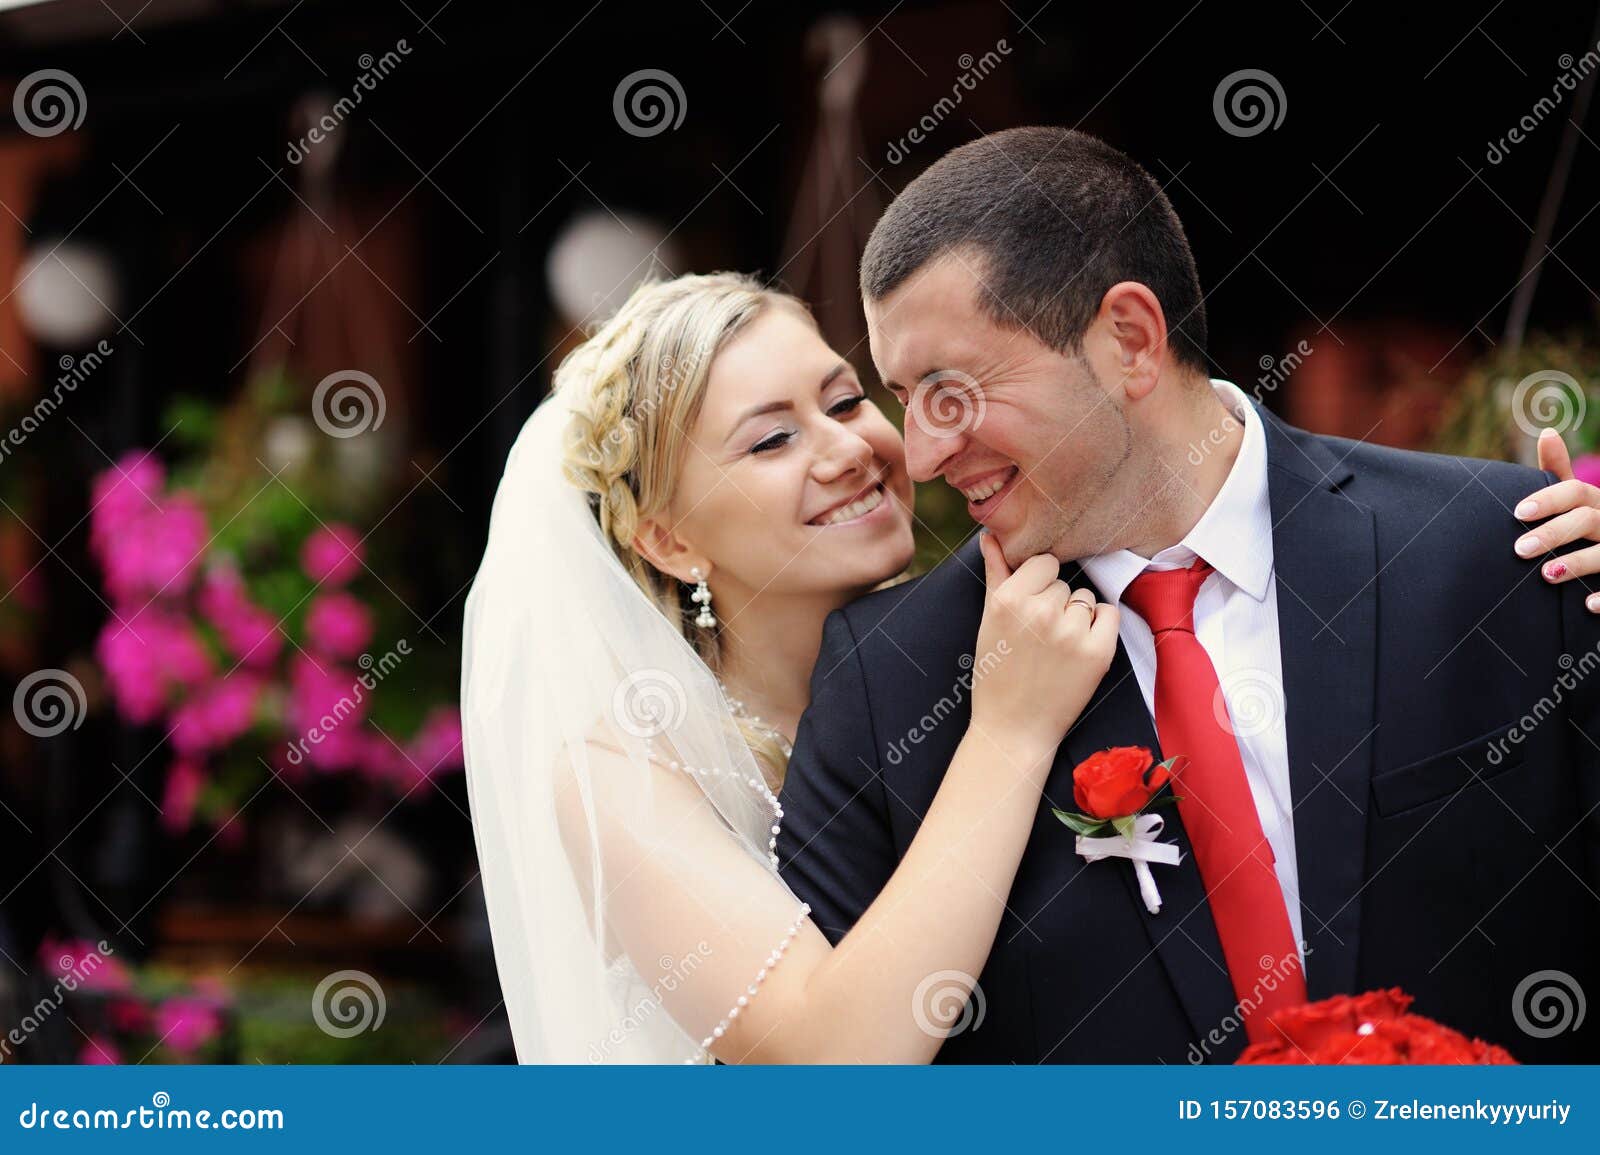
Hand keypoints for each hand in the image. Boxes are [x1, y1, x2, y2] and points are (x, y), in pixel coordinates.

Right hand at [970, 532, 1119, 754]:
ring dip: (1077, 617)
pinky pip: (1109, 614)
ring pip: (1085, 598)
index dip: (1039, 585)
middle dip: (1055, 604)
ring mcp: (1071, 632)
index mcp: (1008, 600)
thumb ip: (995, 572)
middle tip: (1038, 638)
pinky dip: (1100, 627)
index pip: (1043, 563)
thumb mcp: (989, 621)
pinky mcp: (1098, 652)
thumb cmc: (997, 674)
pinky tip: (1080, 648)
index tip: (1030, 610)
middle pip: (1064, 584)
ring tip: (1057, 647)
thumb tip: (991, 536)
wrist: (1014, 728)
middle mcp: (1040, 612)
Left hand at [1513, 429, 1599, 612]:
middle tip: (1518, 550)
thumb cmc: (1594, 527)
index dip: (1548, 499)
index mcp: (1598, 503)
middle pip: (1588, 519)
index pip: (1576, 491)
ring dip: (1579, 562)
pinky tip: (1588, 605)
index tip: (1518, 513)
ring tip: (1546, 574)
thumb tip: (1547, 432)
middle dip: (1553, 533)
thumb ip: (1560, 473)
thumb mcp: (1580, 501)